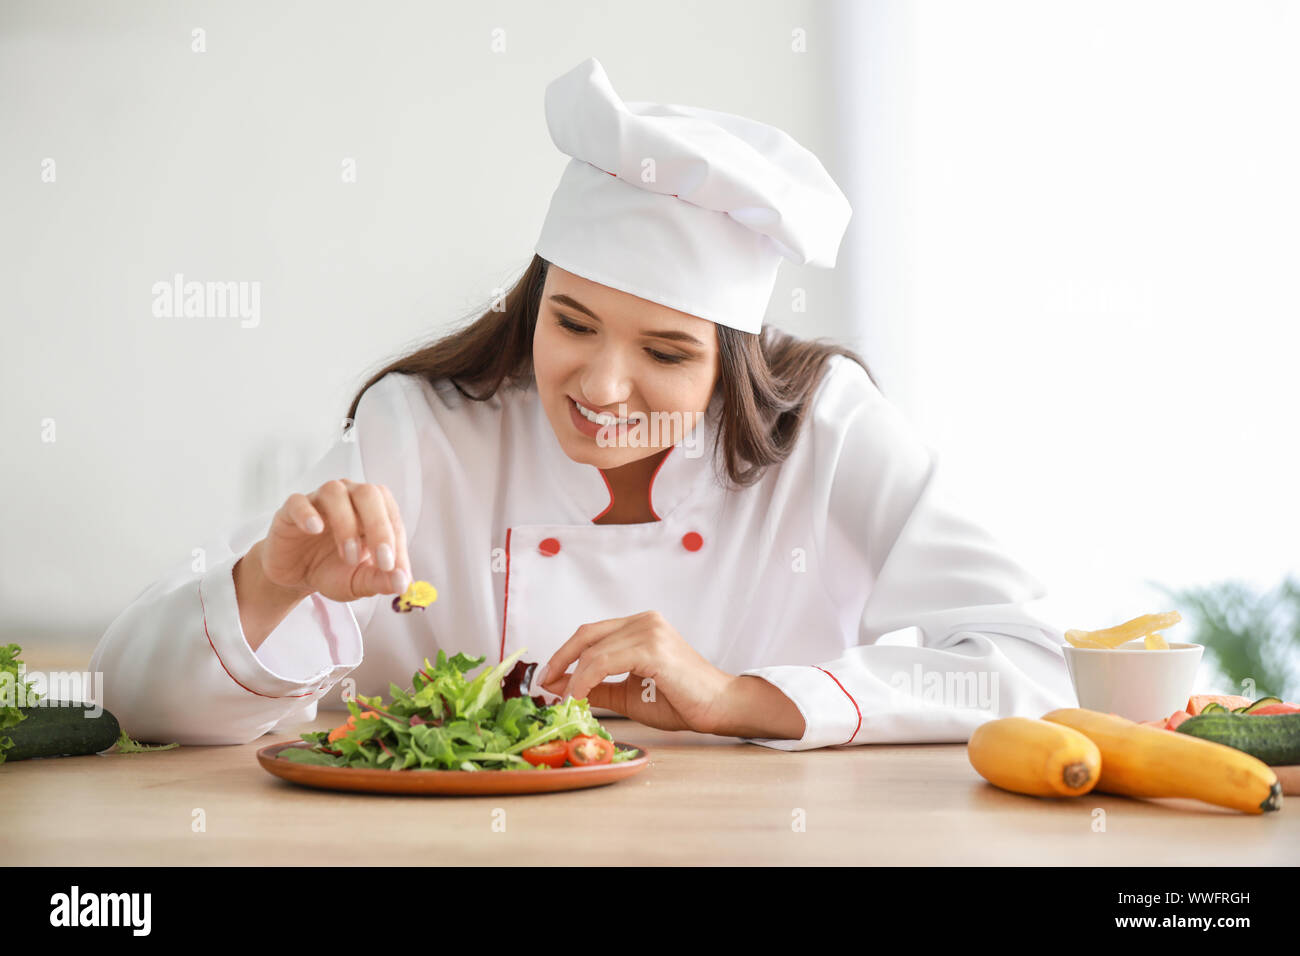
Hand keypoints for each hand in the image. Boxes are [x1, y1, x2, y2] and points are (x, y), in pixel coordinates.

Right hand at [259, 478, 411, 602]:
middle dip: (379, 527)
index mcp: (373, 512)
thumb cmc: (331, 571)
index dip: (398, 545)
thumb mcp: (358, 582)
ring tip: (348, 557)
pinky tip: (314, 530)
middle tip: (382, 561)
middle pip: (368, 494)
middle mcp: (349, 498)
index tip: (398, 572)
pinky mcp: (291, 509)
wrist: (295, 576)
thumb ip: (380, 580)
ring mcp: (319, 501)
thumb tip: (402, 583)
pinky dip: (307, 514)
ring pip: (335, 493)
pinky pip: (299, 502)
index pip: (392, 518)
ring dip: (346, 524)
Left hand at [538, 611, 734, 732]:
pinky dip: (585, 682)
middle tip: (544, 686)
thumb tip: (559, 686)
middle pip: (587, 635)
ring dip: (572, 680)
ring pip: (593, 652)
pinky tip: (578, 700)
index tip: (547, 678)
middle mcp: (645, 621)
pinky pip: (604, 664)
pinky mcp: (652, 648)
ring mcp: (649, 631)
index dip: (564, 655)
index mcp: (641, 625)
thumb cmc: (680, 700)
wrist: (718, 707)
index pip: (591, 633)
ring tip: (564, 703)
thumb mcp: (627, 693)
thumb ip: (596, 686)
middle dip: (560, 661)